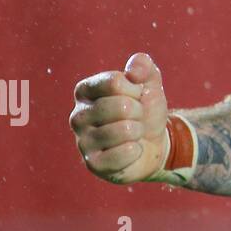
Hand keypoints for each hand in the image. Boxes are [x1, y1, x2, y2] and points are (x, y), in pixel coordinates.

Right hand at [69, 53, 169, 183]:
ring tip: (133, 132)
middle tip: (136, 117)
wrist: (153, 141)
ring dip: (138, 130)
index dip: (135, 89)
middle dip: (139, 111)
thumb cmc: (144, 108)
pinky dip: (136, 150)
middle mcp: (77, 115)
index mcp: (85, 91)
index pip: (114, 82)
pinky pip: (124, 153)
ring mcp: (82, 141)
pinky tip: (131, 149)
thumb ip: (143, 66)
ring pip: (124, 129)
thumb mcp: (148, 82)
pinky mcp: (93, 164)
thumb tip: (135, 70)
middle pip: (120, 106)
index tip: (136, 95)